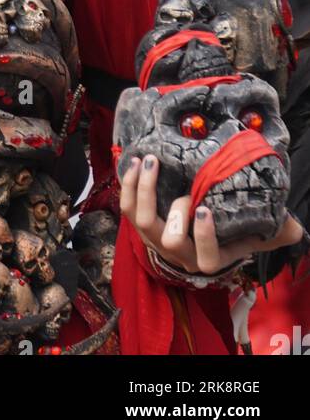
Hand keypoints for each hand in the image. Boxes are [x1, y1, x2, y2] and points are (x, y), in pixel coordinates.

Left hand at [119, 154, 304, 276]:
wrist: (197, 234)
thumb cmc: (230, 231)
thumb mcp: (253, 233)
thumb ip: (274, 232)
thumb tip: (294, 229)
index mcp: (207, 258)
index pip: (204, 258)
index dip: (202, 236)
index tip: (204, 208)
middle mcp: (179, 253)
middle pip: (168, 239)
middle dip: (172, 208)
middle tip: (180, 180)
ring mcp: (156, 239)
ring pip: (141, 220)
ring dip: (143, 189)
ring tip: (150, 160)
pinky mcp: (140, 224)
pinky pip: (126, 207)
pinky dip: (128, 185)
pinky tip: (134, 162)